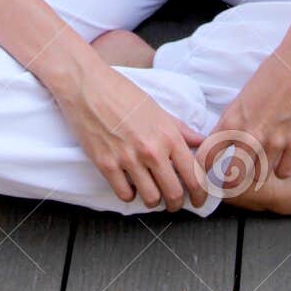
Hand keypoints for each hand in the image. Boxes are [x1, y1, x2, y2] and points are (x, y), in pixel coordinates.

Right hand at [53, 60, 210, 211]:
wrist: (88, 86)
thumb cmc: (123, 93)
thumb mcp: (158, 109)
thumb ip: (181, 130)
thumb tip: (202, 142)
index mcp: (168, 135)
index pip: (193, 175)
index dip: (199, 193)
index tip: (197, 199)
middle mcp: (151, 150)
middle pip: (173, 193)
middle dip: (176, 203)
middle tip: (173, 203)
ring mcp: (128, 159)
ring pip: (150, 198)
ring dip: (153, 201)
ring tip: (151, 195)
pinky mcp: (106, 164)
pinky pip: (124, 194)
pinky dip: (130, 195)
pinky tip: (130, 186)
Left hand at [204, 24, 290, 184]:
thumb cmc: (274, 71)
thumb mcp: (244, 95)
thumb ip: (235, 119)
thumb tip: (226, 138)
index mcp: (232, 119)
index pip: (207, 156)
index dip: (205, 168)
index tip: (208, 172)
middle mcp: (250, 135)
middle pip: (232, 177)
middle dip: (230, 183)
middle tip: (232, 183)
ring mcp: (274, 142)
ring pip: (259, 177)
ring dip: (259, 174)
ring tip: (260, 167)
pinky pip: (284, 172)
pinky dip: (282, 169)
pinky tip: (283, 160)